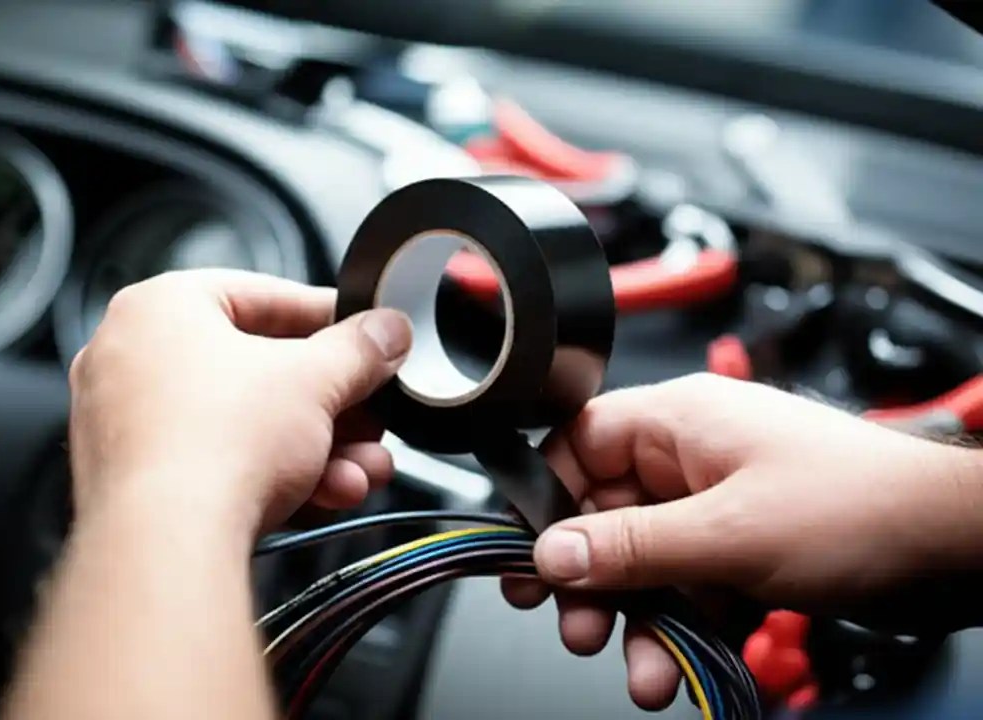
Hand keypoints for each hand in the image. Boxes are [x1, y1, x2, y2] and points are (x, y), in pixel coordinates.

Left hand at [67, 269, 411, 535]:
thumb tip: (384, 333)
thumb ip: (360, 349)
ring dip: (316, 450)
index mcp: (161, 306)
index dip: (330, 321)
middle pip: (257, 370)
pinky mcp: (138, 485)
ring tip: (359, 469)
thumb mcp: (316, 380)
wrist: (170, 543)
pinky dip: (272, 477)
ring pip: (244, 426)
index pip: (262, 297)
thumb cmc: (214, 444)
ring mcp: (128, 425)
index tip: (368, 341)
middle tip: (369, 416)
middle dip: (330, 405)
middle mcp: (131, 359)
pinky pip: (218, 466)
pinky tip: (322, 494)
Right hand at [501, 373, 981, 709]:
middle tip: (575, 622)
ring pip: (647, 563)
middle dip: (590, 579)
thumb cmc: (863, 506)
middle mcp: (692, 459)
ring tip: (636, 667)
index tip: (526, 554)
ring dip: (636, 619)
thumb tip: (552, 552)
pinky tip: (674, 669)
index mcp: (680, 421)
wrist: (960, 550)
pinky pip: (689, 589)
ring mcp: (720, 506)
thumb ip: (631, 547)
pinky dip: (680, 630)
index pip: (579, 445)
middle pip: (606, 515)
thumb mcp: (727, 534)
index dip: (546, 499)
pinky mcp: (747, 550)